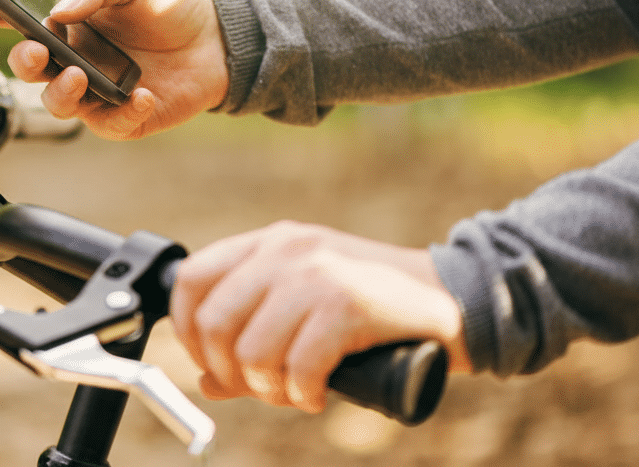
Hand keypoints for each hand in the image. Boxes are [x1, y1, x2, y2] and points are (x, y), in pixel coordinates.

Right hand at [0, 0, 227, 140]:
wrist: (219, 37)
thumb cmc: (168, 2)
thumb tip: (61, 9)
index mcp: (64, 18)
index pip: (14, 16)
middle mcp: (70, 56)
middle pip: (27, 67)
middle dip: (24, 62)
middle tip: (38, 53)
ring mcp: (93, 89)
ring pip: (57, 103)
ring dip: (61, 93)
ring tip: (82, 76)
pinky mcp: (122, 117)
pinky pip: (109, 124)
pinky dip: (122, 112)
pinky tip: (141, 95)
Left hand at [170, 221, 468, 412]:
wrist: (450, 297)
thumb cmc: (372, 309)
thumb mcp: (303, 307)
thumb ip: (251, 335)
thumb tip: (205, 382)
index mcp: (268, 243)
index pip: (191, 279)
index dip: (187, 332)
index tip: (210, 363)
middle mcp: (286, 250)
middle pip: (213, 323)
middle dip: (228, 372)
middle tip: (259, 389)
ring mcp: (317, 273)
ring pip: (253, 352)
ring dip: (268, 390)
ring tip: (294, 393)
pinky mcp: (348, 304)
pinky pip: (299, 368)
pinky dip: (303, 395)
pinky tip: (318, 395)